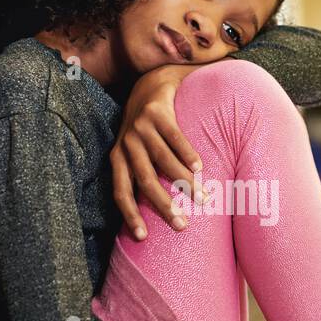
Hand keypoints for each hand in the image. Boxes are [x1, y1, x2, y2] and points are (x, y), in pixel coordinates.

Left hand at [110, 63, 204, 239]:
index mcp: (117, 158)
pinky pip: (174, 137)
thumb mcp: (134, 151)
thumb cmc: (146, 129)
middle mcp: (126, 143)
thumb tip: (155, 213)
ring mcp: (140, 127)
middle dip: (164, 205)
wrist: (151, 83)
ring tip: (203, 199)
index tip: (143, 237)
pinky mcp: (157, 112)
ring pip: (163, 161)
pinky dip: (187, 154)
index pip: (121, 192)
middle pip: (145, 180)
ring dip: (184, 182)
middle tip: (182, 225)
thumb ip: (140, 174)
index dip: (130, 215)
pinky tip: (199, 168)